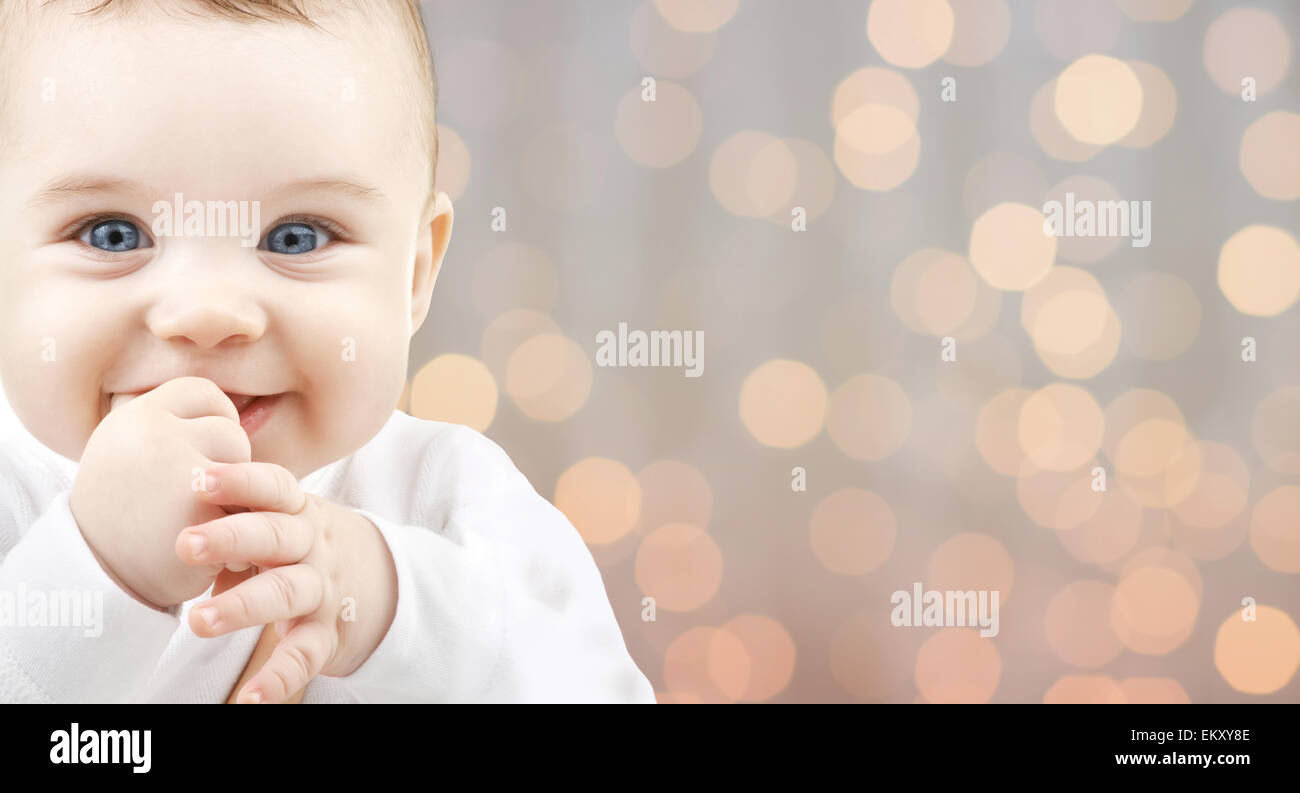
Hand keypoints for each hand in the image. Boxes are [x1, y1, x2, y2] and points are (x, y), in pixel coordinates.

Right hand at [71, 377, 249, 608]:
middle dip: (227, 467)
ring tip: (203, 522)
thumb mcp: (130, 454)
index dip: (215, 419)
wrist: (94, 580)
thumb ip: (172, 428)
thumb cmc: (122, 516)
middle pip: (230, 433)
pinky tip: (212, 551)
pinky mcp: (201, 513)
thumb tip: (234, 409)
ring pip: (245, 470)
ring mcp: (178, 471)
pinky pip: (248, 510)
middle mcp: (153, 435)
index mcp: (135, 417)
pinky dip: (239, 534)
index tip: (206, 450)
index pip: (202, 392)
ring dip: (238, 498)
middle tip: (197, 499)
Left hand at [174, 462, 397, 702]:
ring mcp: (322, 592)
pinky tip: (250, 698)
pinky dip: (278, 678)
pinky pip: (303, 656)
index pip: (274, 488)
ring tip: (200, 621)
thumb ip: (238, 515)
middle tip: (185, 545)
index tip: (199, 480)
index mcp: (298, 512)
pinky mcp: (326, 636)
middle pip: (276, 536)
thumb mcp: (281, 519)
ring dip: (243, 606)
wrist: (379, 579)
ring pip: (286, 593)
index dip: (240, 481)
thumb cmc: (301, 544)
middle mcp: (313, 547)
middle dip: (231, 538)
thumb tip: (169, 514)